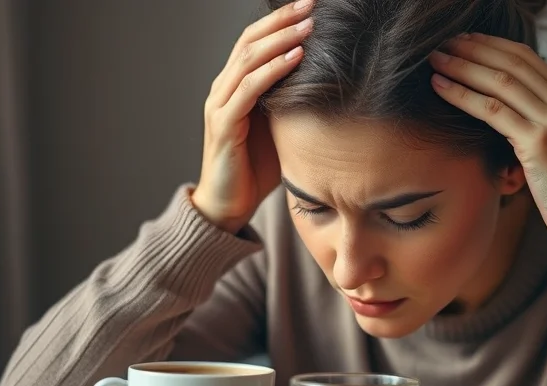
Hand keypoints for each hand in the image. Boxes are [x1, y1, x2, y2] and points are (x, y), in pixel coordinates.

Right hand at [191, 0, 313, 233]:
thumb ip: (290, 102)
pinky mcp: (224, 126)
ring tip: (309, 25)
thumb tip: (326, 83)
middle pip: (250, 40)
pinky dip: (273, 71)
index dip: (280, 21)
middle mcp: (223, 89)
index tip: (311, 6)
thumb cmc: (256, 168)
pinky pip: (248, 90)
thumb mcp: (279, 127)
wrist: (229, 205)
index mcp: (235, 86)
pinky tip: (296, 59)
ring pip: (248, 60)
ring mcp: (220, 105)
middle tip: (312, 4)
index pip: (255, 41)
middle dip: (282, 20)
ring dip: (281, 39)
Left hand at [428, 33, 546, 248]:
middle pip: (511, 63)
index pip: (528, 59)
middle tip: (443, 44)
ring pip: (499, 82)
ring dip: (462, 67)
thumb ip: (542, 124)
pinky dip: (462, 95)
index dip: (493, 45)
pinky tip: (441, 87)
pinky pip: (492, 111)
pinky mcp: (538, 143)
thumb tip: (508, 114)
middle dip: (473, 49)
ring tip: (435, 60)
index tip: (465, 41)